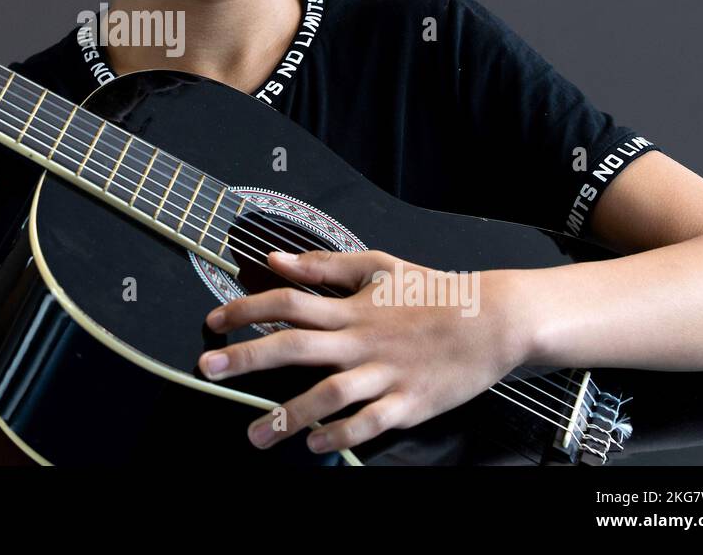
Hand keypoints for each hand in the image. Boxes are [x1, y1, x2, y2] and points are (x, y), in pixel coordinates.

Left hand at [196, 249, 533, 455]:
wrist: (494, 320)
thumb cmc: (433, 292)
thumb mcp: (377, 267)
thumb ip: (323, 265)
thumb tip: (276, 259)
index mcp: (352, 308)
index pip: (289, 302)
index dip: (247, 308)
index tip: (214, 321)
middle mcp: (362, 340)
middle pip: (296, 346)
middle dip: (248, 357)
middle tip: (209, 368)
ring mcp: (385, 373)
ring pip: (329, 394)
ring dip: (288, 414)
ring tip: (255, 435)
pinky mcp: (409, 403)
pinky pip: (369, 422)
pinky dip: (341, 434)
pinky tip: (315, 444)